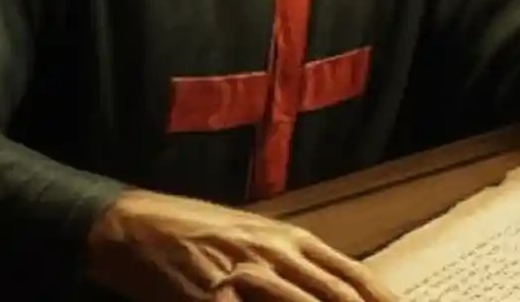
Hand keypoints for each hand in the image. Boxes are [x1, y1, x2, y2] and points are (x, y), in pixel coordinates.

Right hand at [87, 189, 397, 301]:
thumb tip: (334, 292)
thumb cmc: (199, 233)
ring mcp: (244, 274)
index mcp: (292, 240)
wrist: (136, 225)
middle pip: (334, 295)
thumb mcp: (255, 239)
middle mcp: (275, 254)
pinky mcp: (210, 296)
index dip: (383, 299)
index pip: (351, 275)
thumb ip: (294, 267)